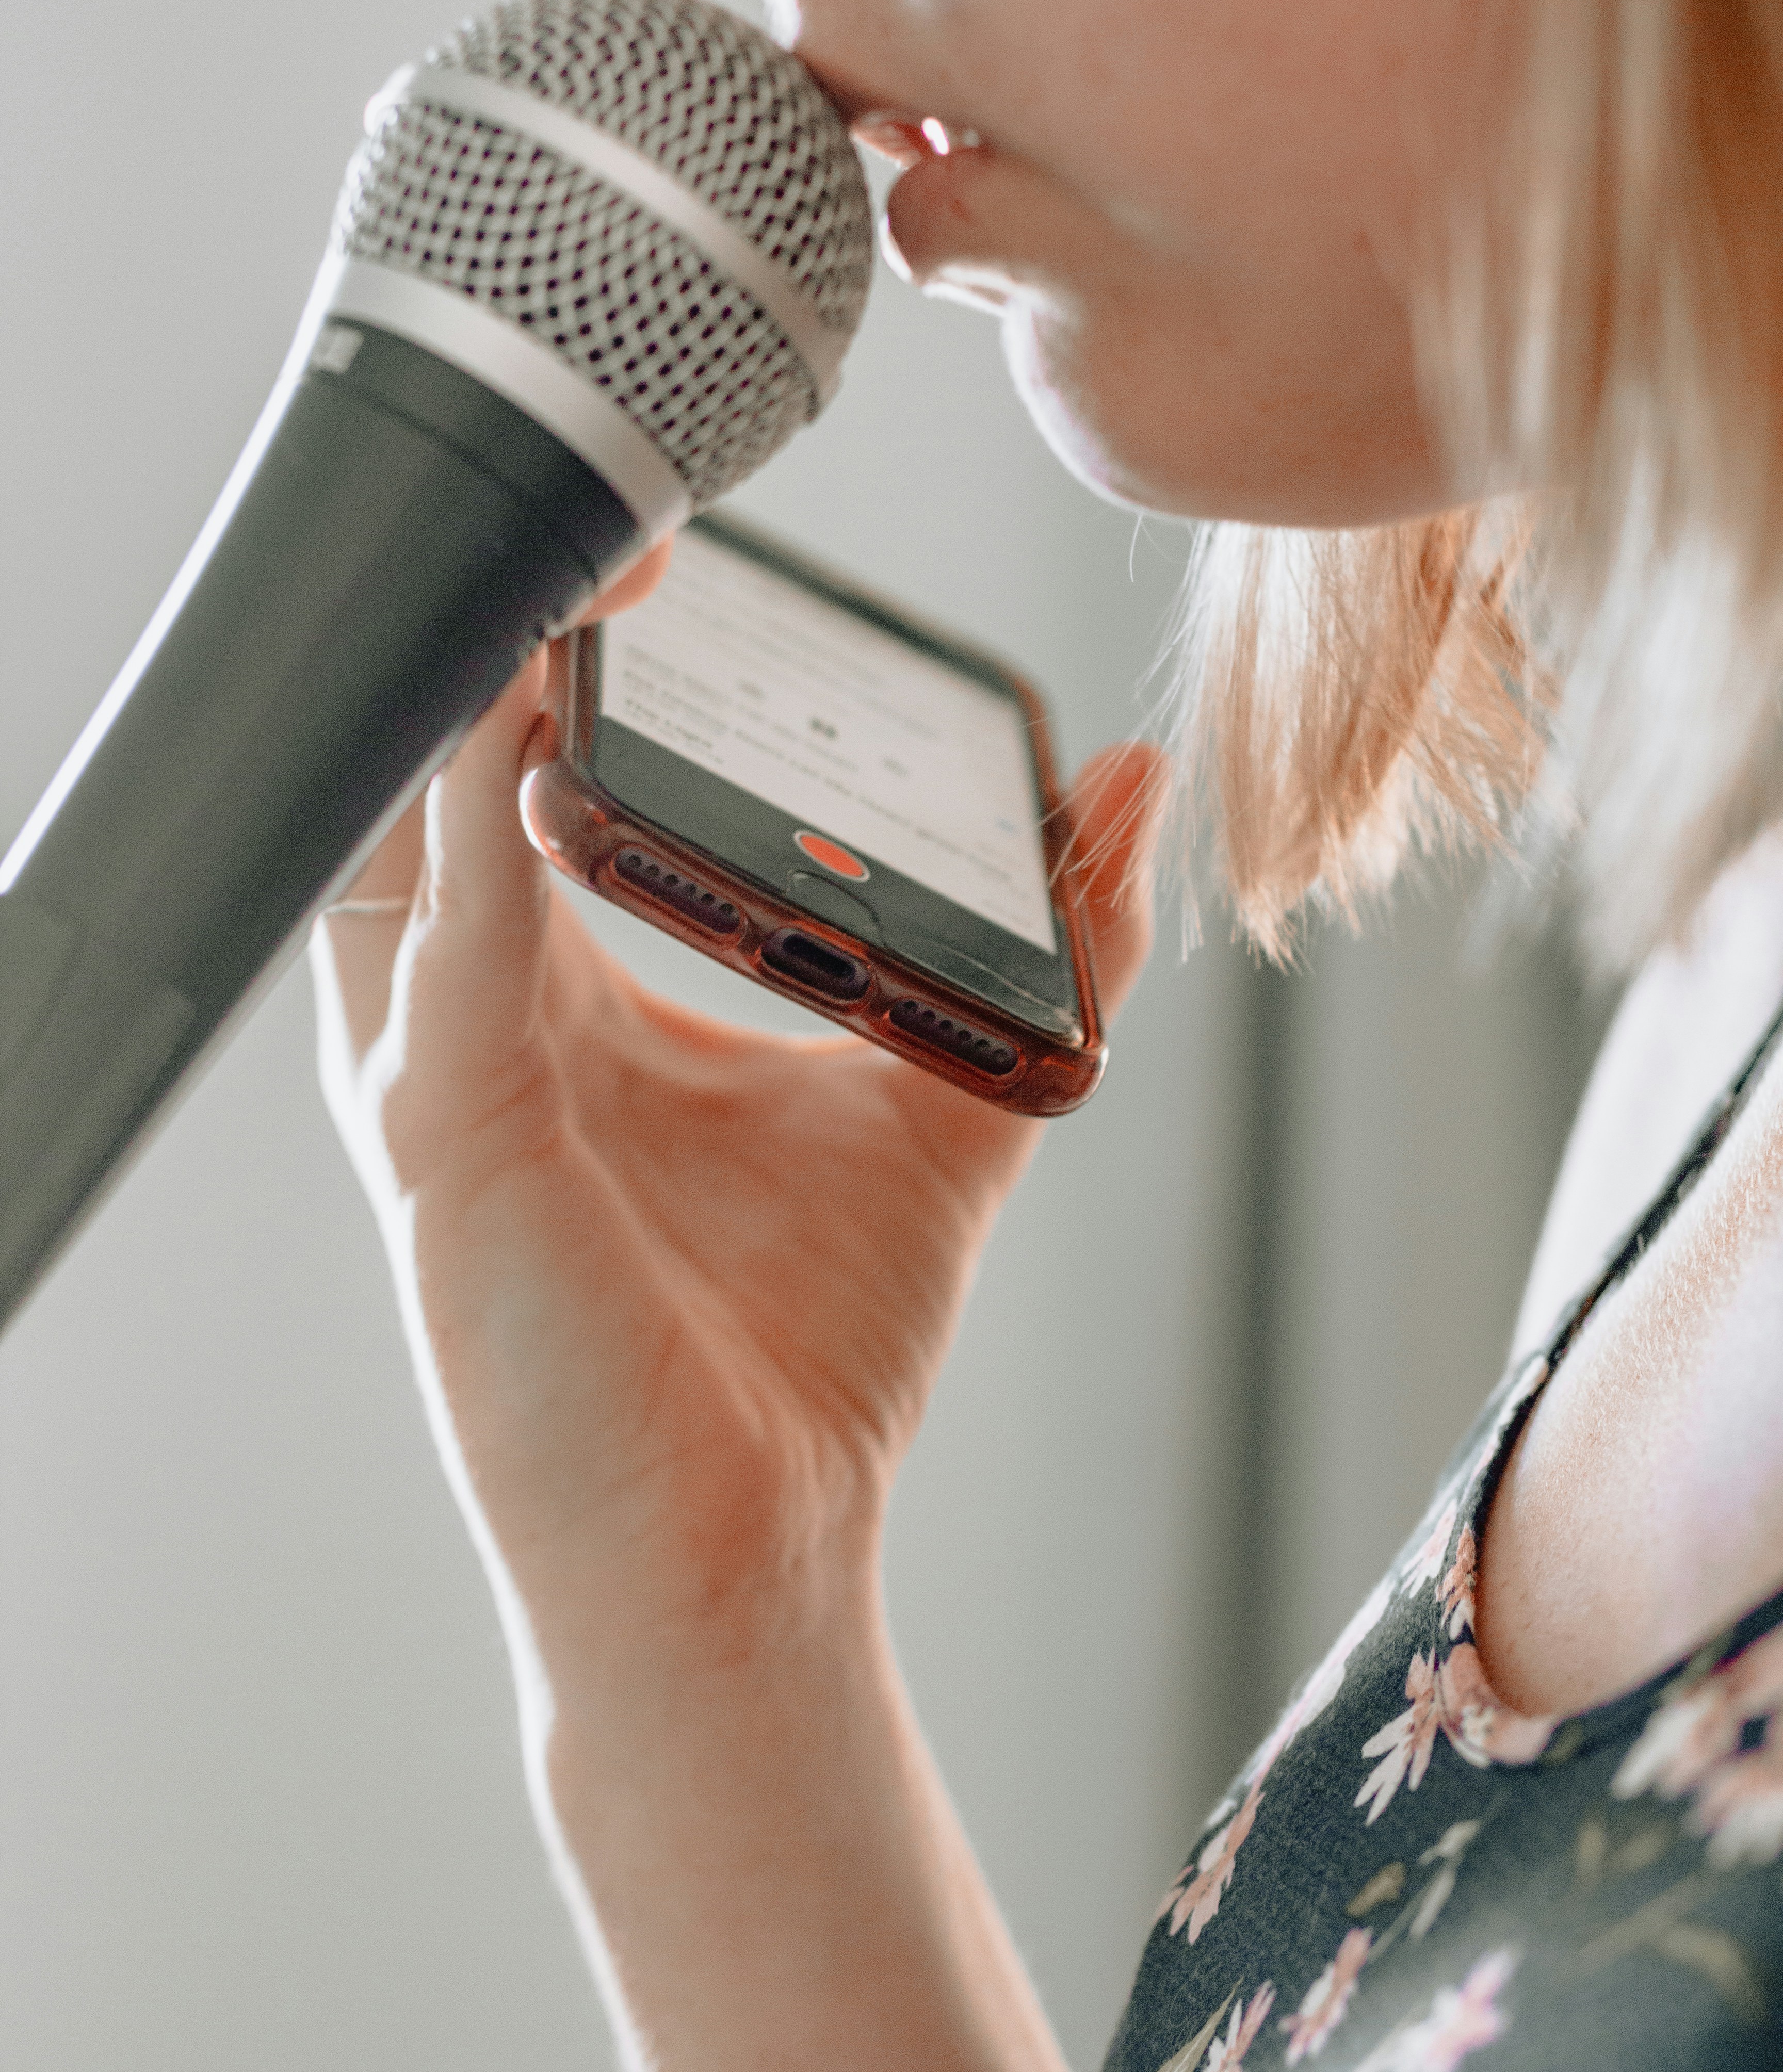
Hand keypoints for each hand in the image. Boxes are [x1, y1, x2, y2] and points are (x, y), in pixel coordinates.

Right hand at [312, 549, 1164, 1679]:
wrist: (750, 1554)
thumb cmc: (808, 1354)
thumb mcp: (946, 1105)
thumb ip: (1044, 949)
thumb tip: (1134, 789)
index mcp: (568, 1011)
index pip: (536, 793)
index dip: (579, 667)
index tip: (672, 556)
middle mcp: (481, 1030)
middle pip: (445, 788)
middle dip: (511, 648)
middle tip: (617, 518)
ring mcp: (440, 1086)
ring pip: (404, 841)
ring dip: (470, 701)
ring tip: (563, 569)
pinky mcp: (445, 1150)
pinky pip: (440, 951)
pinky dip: (474, 831)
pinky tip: (526, 725)